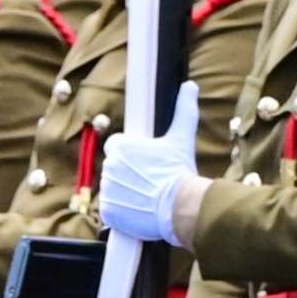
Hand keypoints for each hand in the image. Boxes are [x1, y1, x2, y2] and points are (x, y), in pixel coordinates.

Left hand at [96, 96, 203, 250]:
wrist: (180, 206)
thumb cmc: (180, 170)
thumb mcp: (182, 137)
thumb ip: (183, 110)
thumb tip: (189, 86)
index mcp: (120, 147)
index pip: (116, 145)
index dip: (131, 153)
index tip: (145, 161)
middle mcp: (109, 166)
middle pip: (114, 167)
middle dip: (129, 172)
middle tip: (150, 179)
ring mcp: (107, 189)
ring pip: (113, 187)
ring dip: (126, 190)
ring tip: (148, 195)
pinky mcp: (108, 211)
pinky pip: (111, 208)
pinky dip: (122, 210)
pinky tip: (140, 209)